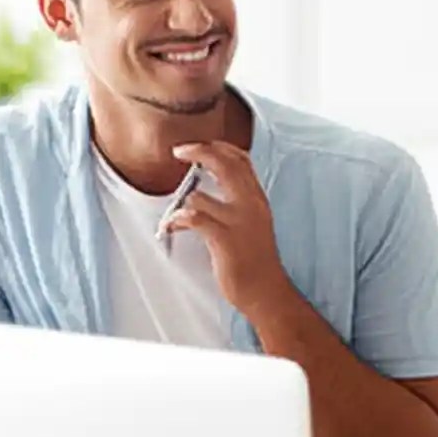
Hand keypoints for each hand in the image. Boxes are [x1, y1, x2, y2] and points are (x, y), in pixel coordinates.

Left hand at [168, 141, 289, 319]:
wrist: (266, 291)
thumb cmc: (256, 260)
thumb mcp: (254, 223)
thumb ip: (240, 204)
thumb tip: (213, 191)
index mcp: (257, 200)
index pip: (242, 160)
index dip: (220, 147)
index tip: (201, 146)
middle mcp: (251, 205)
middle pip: (225, 164)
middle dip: (199, 152)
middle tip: (179, 151)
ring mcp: (238, 222)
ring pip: (200, 194)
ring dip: (181, 201)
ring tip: (174, 214)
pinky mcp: (224, 239)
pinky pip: (194, 217)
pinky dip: (177, 218)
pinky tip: (171, 225)